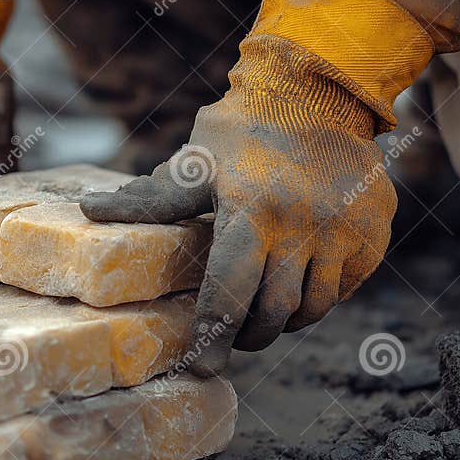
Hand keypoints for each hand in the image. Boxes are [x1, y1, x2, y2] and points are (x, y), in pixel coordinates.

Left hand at [81, 39, 396, 375]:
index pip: (228, 294)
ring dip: (285, 319)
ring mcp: (345, 231)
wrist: (320, 93)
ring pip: (313, 307)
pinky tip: (300, 278)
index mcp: (250, 211)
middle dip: (248, 335)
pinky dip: (320, 295)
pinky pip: (344, 287)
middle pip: (272, 313)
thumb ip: (150, 199)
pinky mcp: (373, 233)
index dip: (211, 337)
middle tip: (234, 335)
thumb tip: (86, 211)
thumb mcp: (195, 162)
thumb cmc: (242, 132)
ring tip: (265, 308)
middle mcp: (302, 225)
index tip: (202, 367)